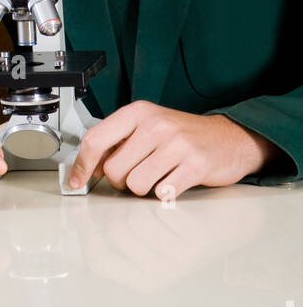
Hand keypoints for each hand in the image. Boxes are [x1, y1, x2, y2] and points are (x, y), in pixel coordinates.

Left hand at [67, 100, 280, 198]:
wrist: (228, 137)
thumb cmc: (183, 134)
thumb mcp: (148, 126)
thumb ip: (119, 142)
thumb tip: (90, 166)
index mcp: (138, 112)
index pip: (96, 139)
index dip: (82, 165)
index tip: (77, 181)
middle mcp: (156, 125)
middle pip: (114, 169)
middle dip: (120, 181)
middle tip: (136, 175)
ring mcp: (177, 144)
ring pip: (136, 184)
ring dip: (143, 190)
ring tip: (157, 177)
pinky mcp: (195, 165)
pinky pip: (163, 193)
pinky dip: (164, 194)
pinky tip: (172, 183)